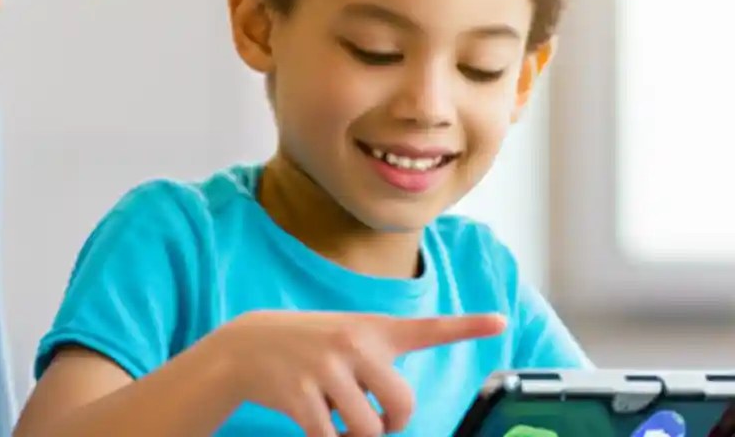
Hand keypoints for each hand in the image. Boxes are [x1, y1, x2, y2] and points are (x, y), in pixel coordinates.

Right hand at [202, 310, 505, 436]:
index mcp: (372, 329)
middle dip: (393, 423)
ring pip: (368, 430)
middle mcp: (353, 344)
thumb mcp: (346, 337)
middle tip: (378, 420)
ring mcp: (325, 369)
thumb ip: (379, 360)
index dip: (468, 326)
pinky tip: (320, 426)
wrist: (245, 346)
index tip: (501, 322)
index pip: (427, 327)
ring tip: (343, 420)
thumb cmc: (309, 347)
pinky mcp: (300, 395)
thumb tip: (397, 416)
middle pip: (402, 405)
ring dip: (359, 436)